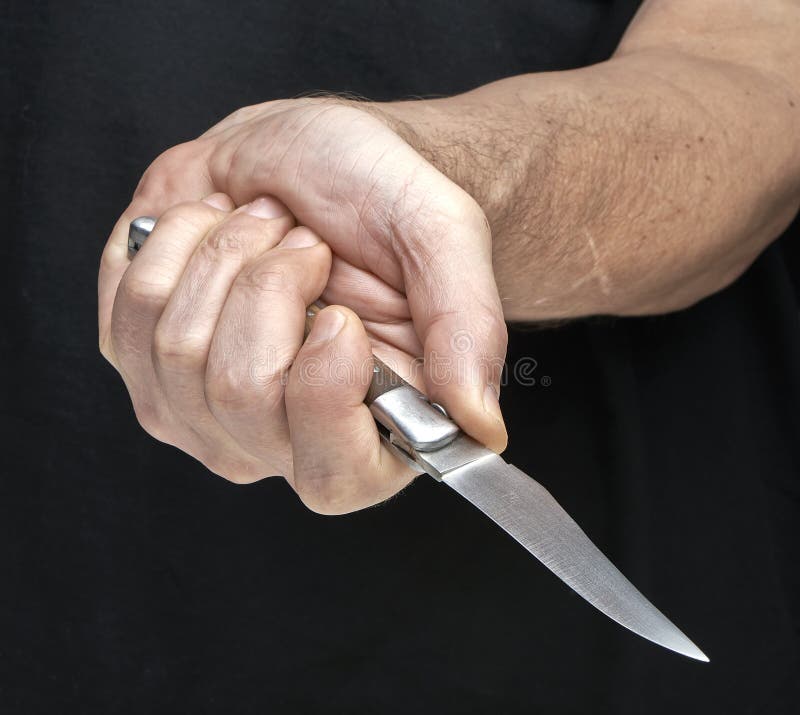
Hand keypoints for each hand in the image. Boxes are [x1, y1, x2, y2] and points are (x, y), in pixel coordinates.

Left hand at [99, 100, 507, 512]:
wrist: (318, 169)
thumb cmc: (384, 205)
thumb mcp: (446, 242)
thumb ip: (469, 333)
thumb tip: (480, 424)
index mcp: (372, 434)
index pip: (330, 469)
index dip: (326, 381)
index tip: (340, 310)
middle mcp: (281, 441)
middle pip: (238, 392)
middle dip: (270, 283)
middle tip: (305, 244)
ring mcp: (200, 411)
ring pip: (175, 346)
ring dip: (225, 253)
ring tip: (266, 231)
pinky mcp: (140, 362)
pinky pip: (127, 308)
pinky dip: (175, 240)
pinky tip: (215, 232)